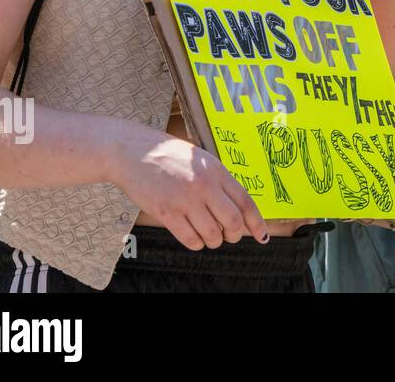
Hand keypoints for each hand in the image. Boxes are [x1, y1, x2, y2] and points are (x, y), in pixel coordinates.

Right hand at [109, 123, 268, 249]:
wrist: (133, 152)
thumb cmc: (168, 155)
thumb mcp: (200, 161)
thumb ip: (218, 181)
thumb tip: (236, 209)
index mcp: (217, 171)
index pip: (246, 202)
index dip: (256, 223)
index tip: (261, 236)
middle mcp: (205, 186)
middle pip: (233, 222)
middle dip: (234, 235)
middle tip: (229, 236)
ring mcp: (185, 200)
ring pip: (212, 235)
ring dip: (213, 241)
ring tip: (208, 235)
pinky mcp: (166, 213)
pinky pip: (190, 239)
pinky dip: (196, 243)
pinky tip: (193, 237)